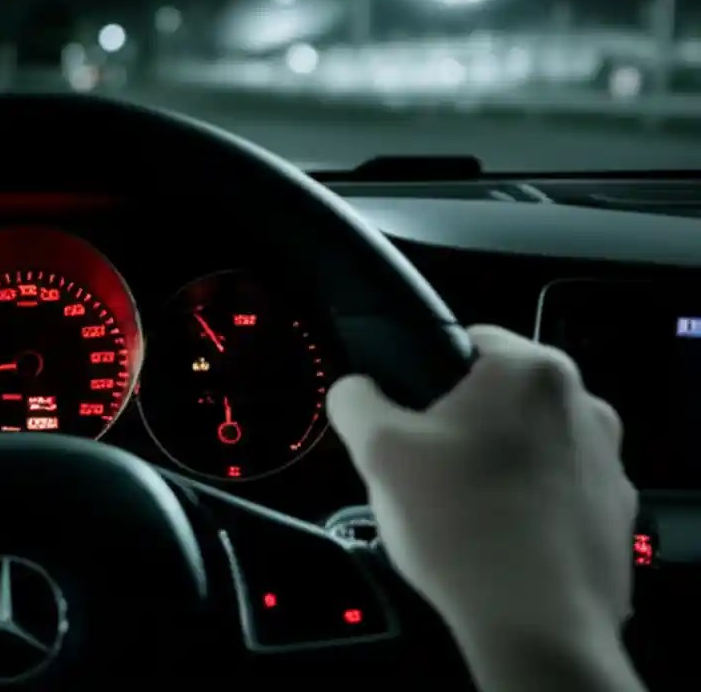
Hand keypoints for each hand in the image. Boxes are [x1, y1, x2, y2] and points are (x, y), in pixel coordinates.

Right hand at [327, 325, 640, 690]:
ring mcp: (607, 461)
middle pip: (498, 399)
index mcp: (531, 369)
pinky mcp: (613, 512)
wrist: (536, 626)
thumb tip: (353, 389)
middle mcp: (584, 404)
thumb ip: (354, 401)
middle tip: (424, 473)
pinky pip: (554, 494)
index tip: (407, 421)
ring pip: (528, 447)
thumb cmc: (460, 525)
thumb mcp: (378, 451)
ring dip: (495, 468)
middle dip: (460, 429)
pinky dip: (525, 508)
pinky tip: (493, 540)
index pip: (466, 340)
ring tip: (457, 514)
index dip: (425, 379)